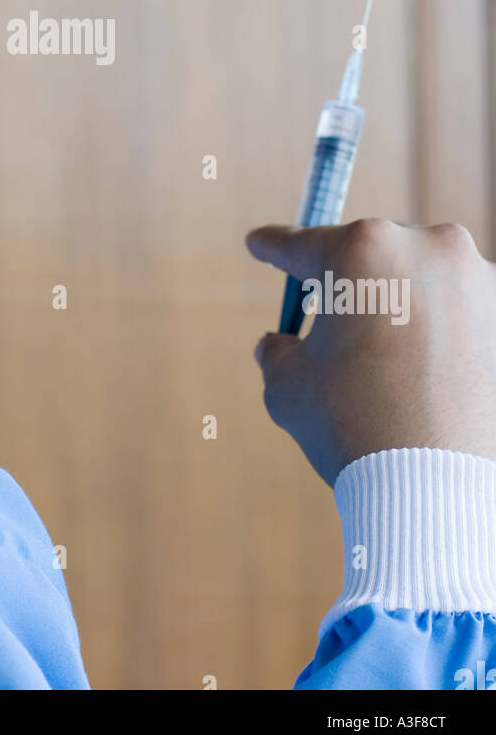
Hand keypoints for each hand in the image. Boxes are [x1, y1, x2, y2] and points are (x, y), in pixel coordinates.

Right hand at [245, 219, 495, 485]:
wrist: (441, 489)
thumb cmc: (356, 427)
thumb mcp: (289, 387)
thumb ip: (277, 352)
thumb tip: (275, 345)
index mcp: (364, 250)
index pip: (305, 246)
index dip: (274, 248)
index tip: (260, 244)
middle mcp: (428, 247)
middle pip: (372, 258)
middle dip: (350, 288)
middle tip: (330, 326)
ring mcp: (480, 279)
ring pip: (426, 282)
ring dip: (404, 308)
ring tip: (392, 368)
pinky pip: (468, 314)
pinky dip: (449, 336)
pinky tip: (434, 378)